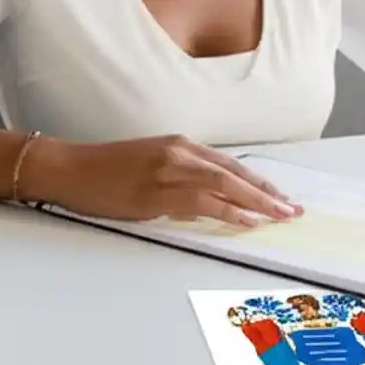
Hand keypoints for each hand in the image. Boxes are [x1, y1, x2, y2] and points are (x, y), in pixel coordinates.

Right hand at [21, 134, 303, 227]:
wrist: (71, 168)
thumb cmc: (105, 171)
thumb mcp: (150, 167)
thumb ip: (180, 181)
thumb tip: (206, 205)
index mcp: (179, 144)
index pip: (229, 164)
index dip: (258, 181)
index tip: (280, 196)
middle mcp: (180, 152)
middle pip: (235, 173)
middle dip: (267, 192)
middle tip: (293, 209)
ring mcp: (169, 169)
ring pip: (225, 185)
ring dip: (257, 202)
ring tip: (281, 216)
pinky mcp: (157, 191)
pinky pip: (203, 201)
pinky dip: (229, 210)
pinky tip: (247, 220)